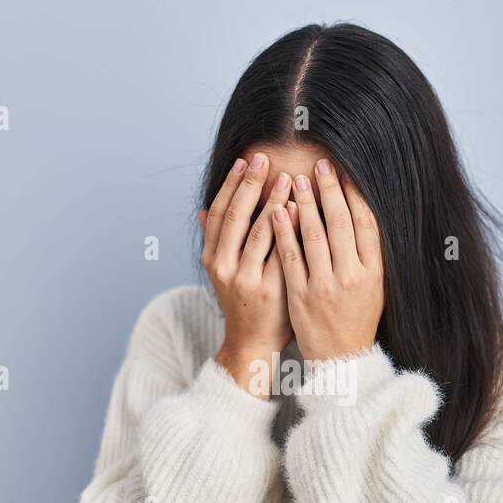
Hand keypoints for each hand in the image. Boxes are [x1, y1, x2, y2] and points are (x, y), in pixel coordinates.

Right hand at [198, 152, 298, 395]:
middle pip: (236, 217)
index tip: (243, 161)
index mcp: (212, 259)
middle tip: (264, 158)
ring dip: (273, 202)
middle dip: (249, 185)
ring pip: (260, 232)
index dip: (230, 185)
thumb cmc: (244, 302)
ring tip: (288, 179)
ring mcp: (246, 280)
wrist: (253, 343)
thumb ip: (216, 241)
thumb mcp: (224, 272)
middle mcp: (224, 268)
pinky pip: (281, 253)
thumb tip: (202, 210)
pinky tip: (300, 210)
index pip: (219, 214)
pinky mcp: (269, 291)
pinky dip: (289, 229)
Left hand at [270, 159, 383, 361]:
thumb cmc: (358, 318)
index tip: (344, 173)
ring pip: (314, 235)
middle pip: (340, 224)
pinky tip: (278, 210)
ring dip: (305, 203)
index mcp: (374, 273)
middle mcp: (351, 277)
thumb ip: (370, 252)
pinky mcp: (300, 295)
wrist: (341, 358)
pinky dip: (284, 231)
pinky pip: (291, 256)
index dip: (355, 196)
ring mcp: (324, 286)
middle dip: (329, 190)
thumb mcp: (376, 287)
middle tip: (320, 165)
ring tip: (296, 179)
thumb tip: (362, 210)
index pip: (366, 224)